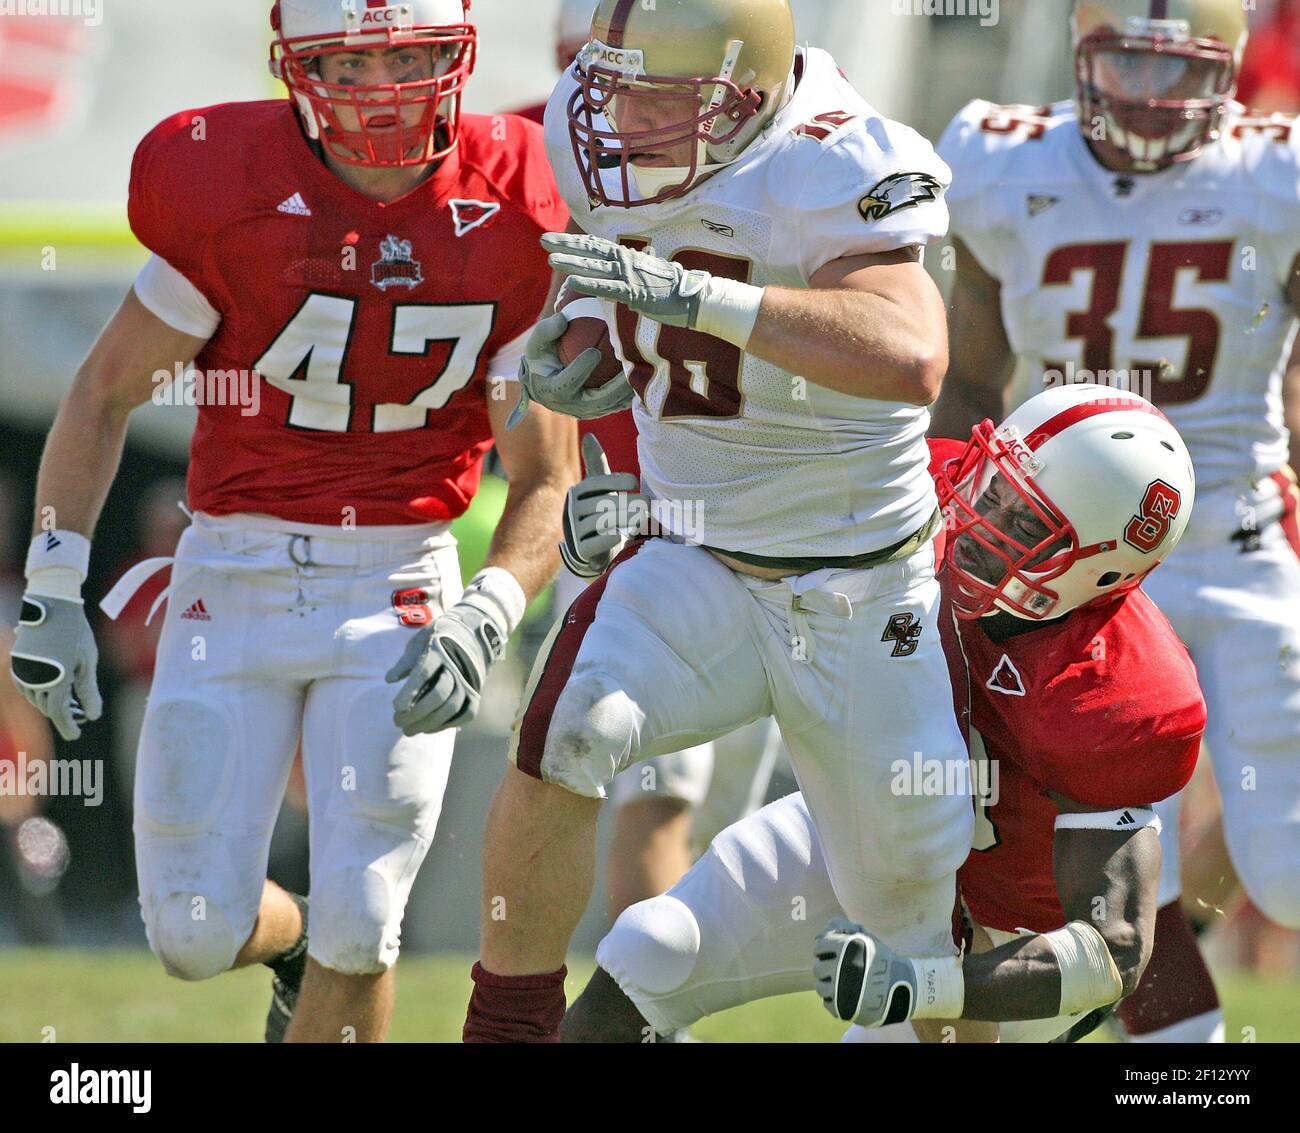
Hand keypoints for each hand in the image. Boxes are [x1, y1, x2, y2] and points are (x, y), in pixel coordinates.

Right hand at [9, 594, 101, 740]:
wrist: (52, 604)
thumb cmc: (75, 632)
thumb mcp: (87, 661)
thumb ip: (88, 691)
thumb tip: (93, 716)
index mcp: (54, 680)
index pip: (59, 713)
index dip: (68, 726)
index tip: (76, 735)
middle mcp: (34, 678)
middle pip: (48, 707)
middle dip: (64, 715)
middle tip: (81, 717)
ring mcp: (22, 671)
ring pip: (36, 698)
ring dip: (52, 704)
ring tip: (72, 704)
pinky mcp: (17, 663)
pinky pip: (27, 686)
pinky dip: (40, 692)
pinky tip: (55, 689)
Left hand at [386, 596, 507, 735]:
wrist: (473, 633)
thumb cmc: (438, 638)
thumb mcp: (420, 640)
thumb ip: (406, 661)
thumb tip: (389, 679)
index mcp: (439, 650)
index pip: (425, 673)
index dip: (410, 692)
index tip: (396, 707)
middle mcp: (456, 667)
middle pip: (438, 694)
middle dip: (416, 712)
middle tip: (397, 722)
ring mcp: (468, 681)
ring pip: (451, 707)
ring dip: (428, 723)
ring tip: (408, 730)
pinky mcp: (476, 692)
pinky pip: (465, 714)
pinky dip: (446, 724)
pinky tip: (428, 728)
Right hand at [507, 309, 633, 429]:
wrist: (546, 378)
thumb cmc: (541, 356)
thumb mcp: (537, 342)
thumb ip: (546, 330)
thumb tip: (563, 319)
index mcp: (551, 392)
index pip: (565, 384)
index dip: (579, 370)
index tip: (594, 352)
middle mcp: (570, 407)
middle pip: (596, 401)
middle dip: (614, 386)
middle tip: (628, 364)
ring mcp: (586, 412)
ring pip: (611, 405)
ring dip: (627, 390)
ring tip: (641, 370)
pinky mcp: (600, 411)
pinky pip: (618, 403)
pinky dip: (630, 391)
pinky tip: (643, 373)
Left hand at [543, 232, 711, 329]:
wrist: (692, 297)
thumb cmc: (672, 287)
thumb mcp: (651, 272)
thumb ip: (639, 266)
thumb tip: (639, 258)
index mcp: (627, 257)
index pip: (596, 246)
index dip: (574, 242)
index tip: (554, 239)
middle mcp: (625, 261)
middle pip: (590, 251)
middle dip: (566, 245)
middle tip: (543, 240)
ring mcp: (629, 276)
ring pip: (595, 267)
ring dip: (572, 262)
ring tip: (550, 259)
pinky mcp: (633, 292)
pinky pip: (607, 287)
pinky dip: (589, 283)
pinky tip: (572, 281)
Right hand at [561, 434, 639, 578]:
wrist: (587, 547)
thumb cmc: (596, 510)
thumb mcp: (596, 487)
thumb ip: (595, 463)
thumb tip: (588, 434)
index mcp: (578, 492)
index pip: (595, 484)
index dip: (614, 480)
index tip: (634, 481)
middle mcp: (573, 510)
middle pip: (602, 504)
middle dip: (626, 503)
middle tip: (647, 503)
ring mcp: (574, 531)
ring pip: (600, 522)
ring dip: (623, 519)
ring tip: (642, 518)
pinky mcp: (579, 550)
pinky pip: (593, 543)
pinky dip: (606, 540)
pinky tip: (620, 538)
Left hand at [814, 917, 918, 1027]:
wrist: (902, 988)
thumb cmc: (882, 959)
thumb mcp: (865, 936)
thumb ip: (842, 928)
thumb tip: (821, 934)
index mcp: (844, 948)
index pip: (819, 946)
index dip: (826, 947)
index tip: (834, 952)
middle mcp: (839, 969)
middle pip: (818, 968)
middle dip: (827, 966)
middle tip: (841, 969)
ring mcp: (839, 991)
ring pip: (821, 987)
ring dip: (829, 984)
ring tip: (843, 983)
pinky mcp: (842, 1009)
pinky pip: (827, 1003)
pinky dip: (834, 999)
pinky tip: (847, 994)